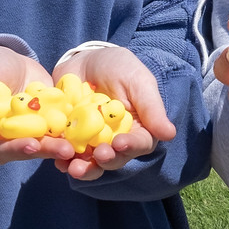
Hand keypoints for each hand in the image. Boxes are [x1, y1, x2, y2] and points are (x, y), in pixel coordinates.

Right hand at [0, 44, 69, 167]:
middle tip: (66, 149)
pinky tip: (89, 132)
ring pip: (45, 144)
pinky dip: (72, 132)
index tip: (32, 145)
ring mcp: (27, 135)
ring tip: (79, 145)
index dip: (15, 148)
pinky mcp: (45, 126)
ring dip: (61, 145)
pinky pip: (58, 131)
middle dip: (46, 150)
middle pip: (25, 150)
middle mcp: (5, 142)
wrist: (5, 59)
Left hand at [51, 45, 177, 180]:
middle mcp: (116, 140)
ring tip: (74, 168)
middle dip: (107, 160)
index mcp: (137, 128)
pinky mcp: (71, 138)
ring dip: (84, 168)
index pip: (140, 144)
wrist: (84, 59)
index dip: (131, 146)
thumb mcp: (137, 81)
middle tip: (99, 155)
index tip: (120, 143)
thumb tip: (169, 134)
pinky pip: (68, 153)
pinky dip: (63, 158)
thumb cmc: (118, 67)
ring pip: (91, 163)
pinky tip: (58, 160)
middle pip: (115, 159)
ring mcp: (92, 141)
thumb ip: (151, 107)